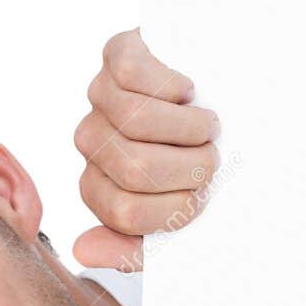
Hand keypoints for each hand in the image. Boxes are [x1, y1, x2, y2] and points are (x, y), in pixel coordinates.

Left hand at [73, 29, 219, 271]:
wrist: (222, 87)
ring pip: (135, 121)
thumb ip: (135, 247)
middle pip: (134, 168)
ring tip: (208, 126)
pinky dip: (173, 85)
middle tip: (211, 157)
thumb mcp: (178, 211)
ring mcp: (100, 98)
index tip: (201, 195)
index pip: (127, 214)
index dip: (177, 209)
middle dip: (189, 167)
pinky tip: (187, 92)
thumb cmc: (199, 158)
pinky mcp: (116, 54)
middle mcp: (92, 143)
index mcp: (101, 188)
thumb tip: (83, 250)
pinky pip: (133, 75)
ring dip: (188, 127)